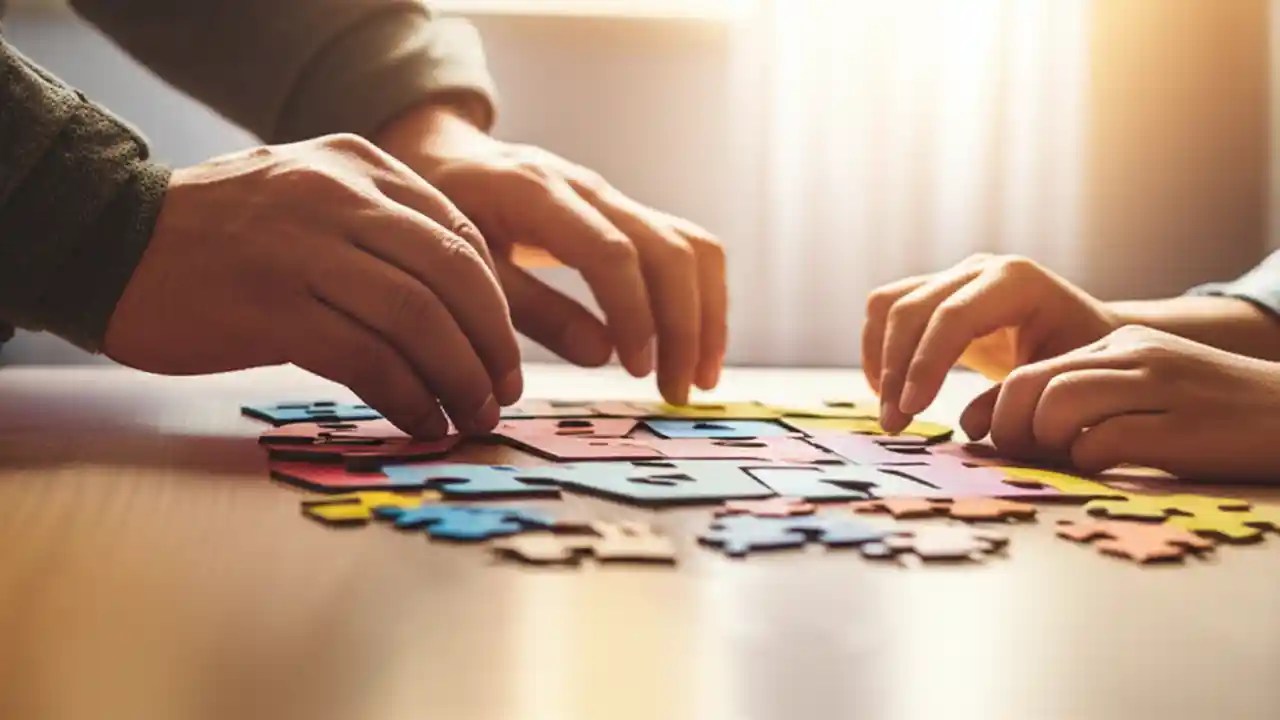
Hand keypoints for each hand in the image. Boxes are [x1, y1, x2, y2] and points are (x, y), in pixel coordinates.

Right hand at [103, 134, 521, 437]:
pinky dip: (408, 397)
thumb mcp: (308, 197)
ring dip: (459, 379)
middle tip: (499, 396)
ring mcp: (306, 249)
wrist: (108, 239)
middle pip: (455, 275)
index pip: (461, 235)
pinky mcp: (273, 307)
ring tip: (469, 419)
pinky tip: (420, 422)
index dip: (496, 305)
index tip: (502, 355)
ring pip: (420, 318)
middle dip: (492, 346)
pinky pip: (369, 358)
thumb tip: (459, 311)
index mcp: (359, 164)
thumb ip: (379, 230)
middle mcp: (340, 196)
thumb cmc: (219, 234)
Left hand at [377, 103, 726, 404]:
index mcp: (538, 196)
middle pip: (669, 249)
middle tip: (676, 392)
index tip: (638, 370)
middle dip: (685, 326)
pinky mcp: (628, 216)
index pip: (612, 253)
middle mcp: (590, 190)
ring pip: (691, 246)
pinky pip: (684, 249)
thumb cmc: (444, 213)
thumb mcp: (466, 265)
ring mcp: (615, 199)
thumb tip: (604, 355)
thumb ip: (530, 309)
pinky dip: (700, 299)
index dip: (634, 314)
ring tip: (699, 379)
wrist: (445, 156)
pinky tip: (693, 348)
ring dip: (707, 315)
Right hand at [862, 254, 1117, 431]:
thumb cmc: (1084, 362)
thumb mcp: (1062, 381)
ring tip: (888, 410)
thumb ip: (1017, 399)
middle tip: (894, 423)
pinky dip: (877, 349)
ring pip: (888, 305)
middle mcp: (979, 269)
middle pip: (911, 309)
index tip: (911, 411)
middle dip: (895, 369)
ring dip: (879, 359)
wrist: (1090, 335)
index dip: (925, 364)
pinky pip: (887, 311)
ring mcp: (953, 276)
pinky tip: (887, 390)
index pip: (952, 316)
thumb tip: (969, 425)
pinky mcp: (935, 293)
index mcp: (1016, 281)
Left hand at [961, 325, 1279, 479]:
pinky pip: (1105, 440)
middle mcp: (1134, 358)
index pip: (1030, 369)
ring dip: (1043, 441)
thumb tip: (1008, 432)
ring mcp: (1161, 389)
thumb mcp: (1145, 393)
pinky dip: (1087, 461)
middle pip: (1032, 384)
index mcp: (1119, 345)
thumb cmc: (1212, 417)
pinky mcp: (1184, 429)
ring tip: (1060, 460)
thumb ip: (1087, 401)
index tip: (975, 434)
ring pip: (1059, 404)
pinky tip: (1101, 469)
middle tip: (1014, 457)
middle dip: (1007, 427)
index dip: (990, 406)